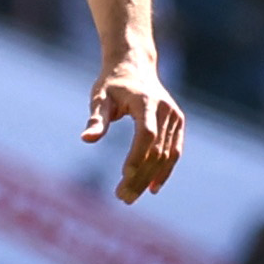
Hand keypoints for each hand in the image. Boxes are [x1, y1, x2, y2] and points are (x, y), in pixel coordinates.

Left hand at [84, 61, 185, 201]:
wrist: (134, 66)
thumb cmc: (111, 84)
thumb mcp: (99, 98)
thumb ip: (96, 119)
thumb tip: (86, 139)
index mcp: (146, 102)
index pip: (146, 134)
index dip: (137, 157)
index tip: (123, 177)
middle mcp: (165, 110)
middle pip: (156, 149)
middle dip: (140, 176)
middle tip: (122, 197)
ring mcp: (175, 117)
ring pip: (167, 155)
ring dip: (150, 178)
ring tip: (131, 196)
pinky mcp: (178, 123)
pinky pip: (174, 151)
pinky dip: (165, 171)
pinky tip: (152, 188)